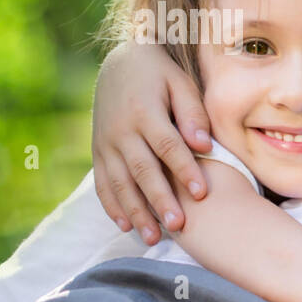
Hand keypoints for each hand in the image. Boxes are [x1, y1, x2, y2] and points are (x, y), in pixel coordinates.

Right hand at [92, 41, 212, 244]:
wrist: (120, 64)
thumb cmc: (161, 76)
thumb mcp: (180, 83)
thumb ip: (193, 113)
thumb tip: (203, 146)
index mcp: (144, 111)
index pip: (166, 145)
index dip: (183, 169)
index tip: (201, 194)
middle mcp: (121, 131)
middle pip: (142, 170)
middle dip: (160, 199)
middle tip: (178, 225)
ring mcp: (105, 143)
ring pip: (119, 182)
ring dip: (135, 211)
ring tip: (153, 237)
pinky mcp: (98, 152)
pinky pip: (102, 183)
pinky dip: (112, 206)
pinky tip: (126, 226)